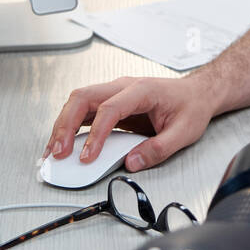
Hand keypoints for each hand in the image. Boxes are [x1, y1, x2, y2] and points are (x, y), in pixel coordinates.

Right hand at [42, 75, 215, 171]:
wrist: (197, 94)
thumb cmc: (191, 107)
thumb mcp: (184, 132)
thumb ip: (158, 149)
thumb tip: (132, 163)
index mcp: (142, 90)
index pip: (110, 108)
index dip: (96, 134)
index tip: (88, 156)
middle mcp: (123, 87)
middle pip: (83, 98)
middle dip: (65, 125)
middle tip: (59, 152)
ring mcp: (115, 93)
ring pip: (78, 102)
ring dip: (62, 126)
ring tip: (53, 152)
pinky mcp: (111, 103)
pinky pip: (84, 111)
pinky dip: (69, 126)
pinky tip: (63, 144)